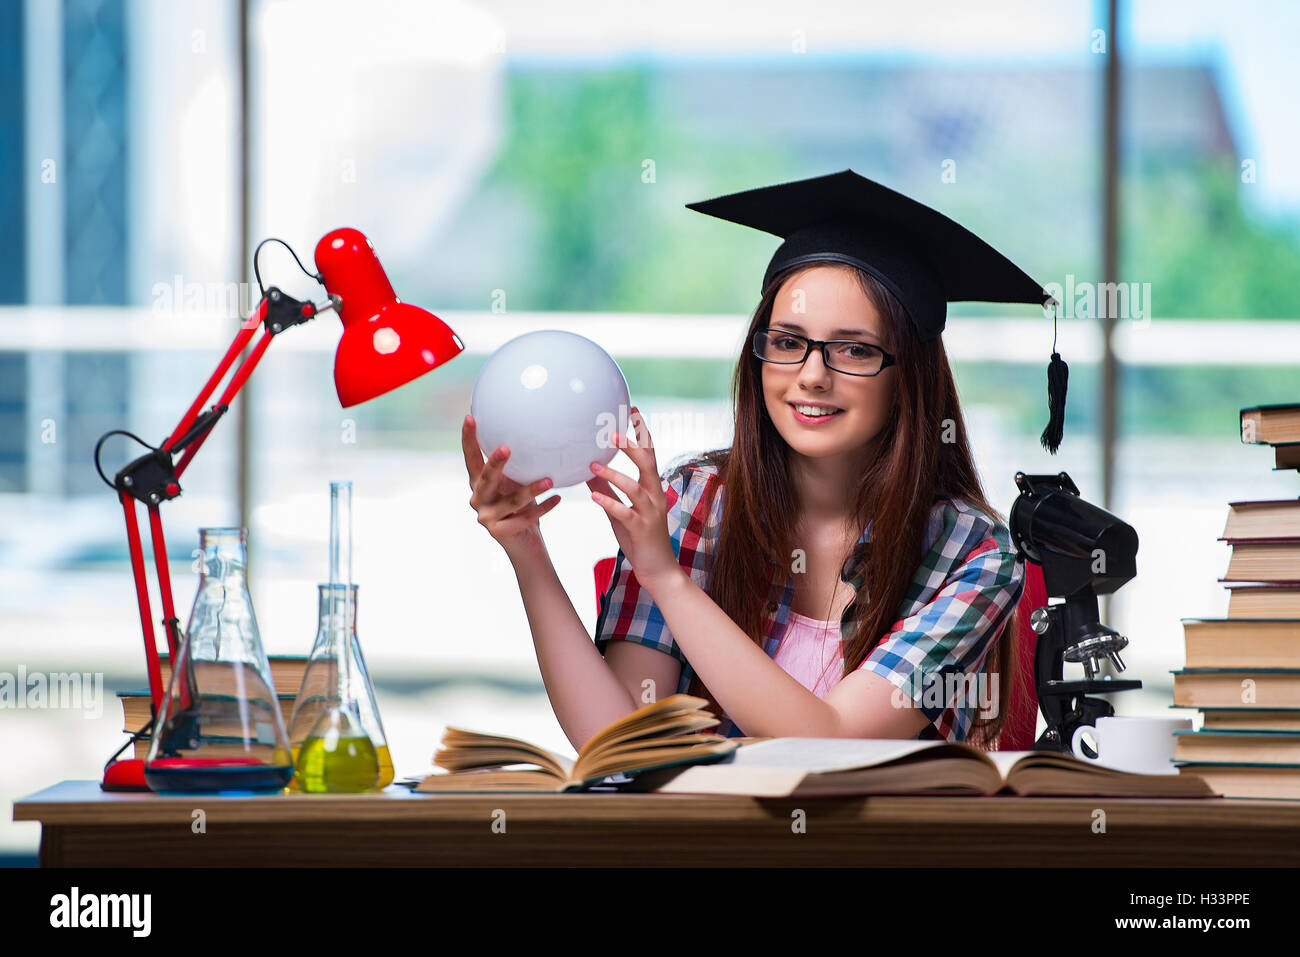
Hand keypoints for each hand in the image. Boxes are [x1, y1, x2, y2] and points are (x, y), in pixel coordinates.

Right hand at [462, 414, 559, 557]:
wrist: (524, 543)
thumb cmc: (521, 507)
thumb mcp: (516, 483)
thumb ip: (518, 466)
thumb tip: (536, 434)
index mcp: (479, 483)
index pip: (471, 458)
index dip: (468, 439)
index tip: (470, 418)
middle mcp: (478, 499)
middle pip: (485, 478)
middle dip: (495, 463)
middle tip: (506, 448)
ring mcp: (486, 517)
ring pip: (511, 502)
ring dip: (531, 490)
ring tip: (549, 481)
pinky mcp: (500, 533)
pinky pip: (525, 518)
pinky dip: (543, 508)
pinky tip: (558, 499)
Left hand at [586, 407, 682, 593]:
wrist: (659, 571)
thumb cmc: (640, 538)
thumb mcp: (620, 510)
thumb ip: (608, 489)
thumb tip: (589, 470)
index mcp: (652, 488)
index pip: (649, 454)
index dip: (641, 432)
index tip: (632, 410)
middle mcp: (655, 496)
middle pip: (647, 464)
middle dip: (632, 446)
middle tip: (613, 432)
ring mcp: (650, 513)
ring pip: (634, 487)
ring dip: (613, 474)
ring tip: (592, 465)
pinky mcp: (641, 529)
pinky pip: (624, 513)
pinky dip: (609, 502)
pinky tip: (594, 497)